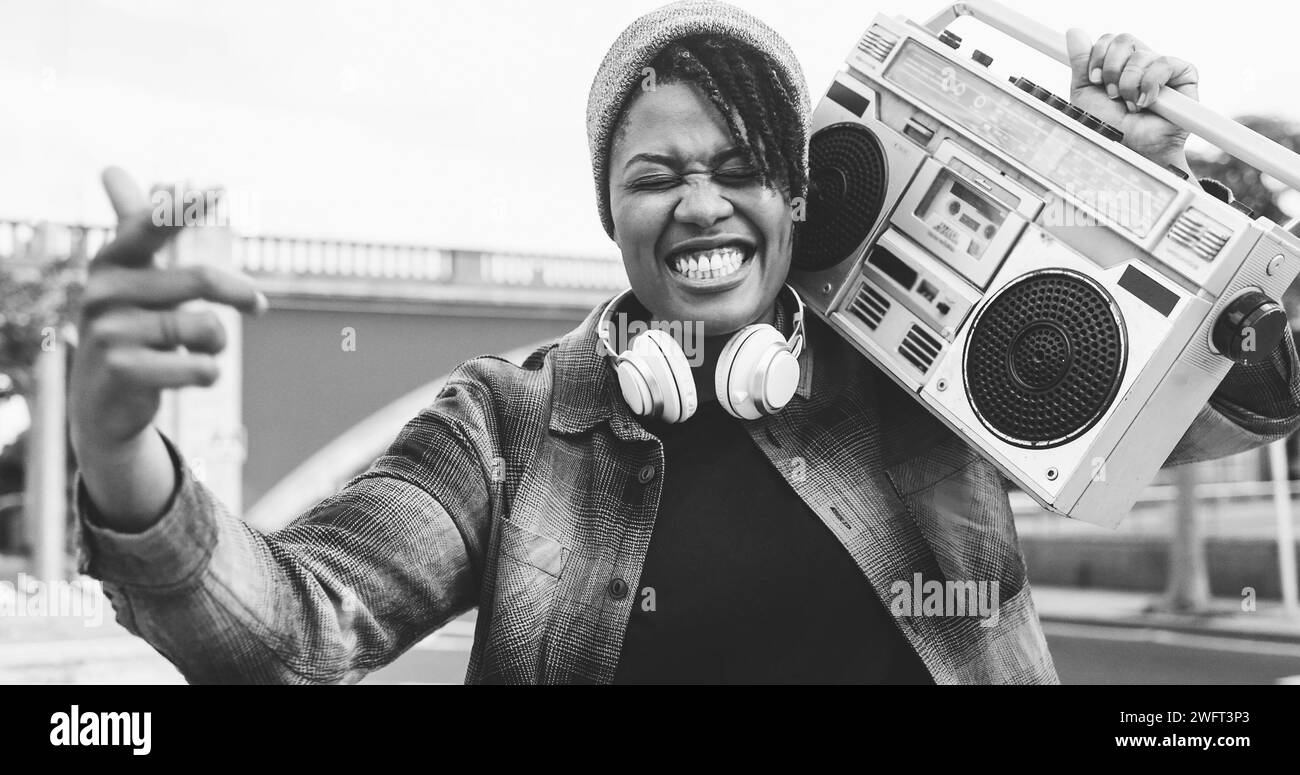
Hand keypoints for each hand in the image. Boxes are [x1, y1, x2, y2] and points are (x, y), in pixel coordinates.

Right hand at [68, 167, 266, 457]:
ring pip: (207, 328)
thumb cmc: (132, 325)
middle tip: (259, 304)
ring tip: (195, 351)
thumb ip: (131, 225)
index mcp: (113, 259)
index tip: (217, 190)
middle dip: (241, 294)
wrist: (104, 399)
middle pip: (203, 280)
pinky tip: (190, 376)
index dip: (182, 210)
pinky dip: (208, 373)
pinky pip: (202, 368)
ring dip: (217, 343)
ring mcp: (109, 330)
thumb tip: (110, 169)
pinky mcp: (123, 369)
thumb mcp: (133, 277)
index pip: (151, 226)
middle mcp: (105, 290)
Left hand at [1065, 28, 1197, 173]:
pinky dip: (1150, 83)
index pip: (1109, 40)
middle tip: (1113, 95)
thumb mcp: (1084, 93)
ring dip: (1129, 84)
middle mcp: (1140, 63)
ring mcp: (1162, 68)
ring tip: (1131, 105)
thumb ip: (1080, 62)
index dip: (1098, 57)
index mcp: (1118, 65)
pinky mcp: (1184, 76)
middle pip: (1124, 40)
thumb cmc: (1108, 128)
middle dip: (1111, 70)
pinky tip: (1147, 102)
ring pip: (1141, 54)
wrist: (1128, 149)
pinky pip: (1165, 63)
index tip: (1095, 81)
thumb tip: (1075, 32)